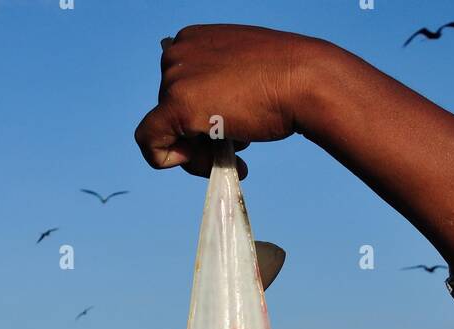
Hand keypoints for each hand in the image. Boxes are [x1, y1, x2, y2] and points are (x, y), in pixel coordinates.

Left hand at [135, 24, 319, 175]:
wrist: (304, 81)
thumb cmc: (286, 80)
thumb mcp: (245, 73)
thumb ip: (219, 87)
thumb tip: (206, 115)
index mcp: (191, 40)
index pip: (178, 90)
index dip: (198, 118)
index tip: (224, 128)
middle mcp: (177, 52)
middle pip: (170, 112)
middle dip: (200, 138)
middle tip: (235, 148)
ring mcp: (175, 77)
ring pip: (166, 132)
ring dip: (200, 152)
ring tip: (238, 150)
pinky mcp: (176, 105)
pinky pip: (149, 142)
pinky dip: (166, 160)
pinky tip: (204, 164)